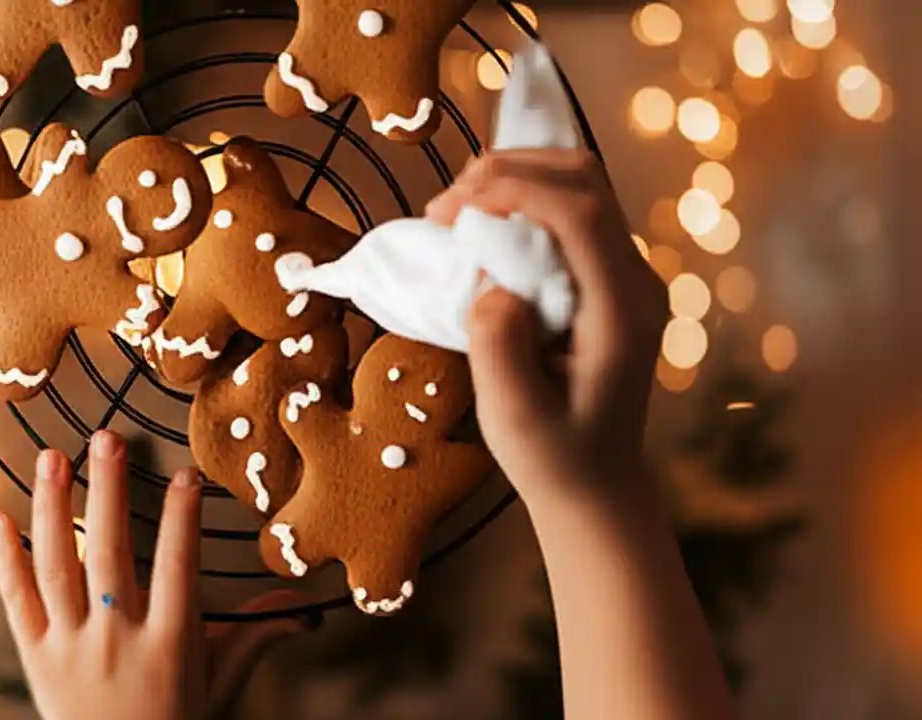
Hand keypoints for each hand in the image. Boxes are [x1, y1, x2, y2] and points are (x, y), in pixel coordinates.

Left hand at [0, 431, 309, 719]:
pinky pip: (17, 599)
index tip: (185, 475)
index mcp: (169, 644)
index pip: (178, 569)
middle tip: (107, 438)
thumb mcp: (222, 681)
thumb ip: (258, 635)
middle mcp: (116, 641)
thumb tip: (305, 605)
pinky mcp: (34, 656)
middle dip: (107, 492)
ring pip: (56, 566)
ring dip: (52, 507)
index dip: (181, 521)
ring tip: (52, 456)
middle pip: (109, 555)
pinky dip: (5, 558)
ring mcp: (69, 648)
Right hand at [425, 149, 668, 505]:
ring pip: (580, 184)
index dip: (516, 190)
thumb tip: (493, 286)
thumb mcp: (512, 417)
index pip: (581, 215)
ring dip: (514, 177)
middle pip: (585, 181)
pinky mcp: (609, 275)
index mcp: (622, 314)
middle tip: (443, 208)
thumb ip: (499, 348)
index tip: (452, 209)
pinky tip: (482, 223)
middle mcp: (637, 282)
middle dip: (509, 172)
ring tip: (456, 210)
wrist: (597, 481)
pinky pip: (571, 209)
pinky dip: (522, 198)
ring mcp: (629, 274)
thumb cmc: (552, 456)